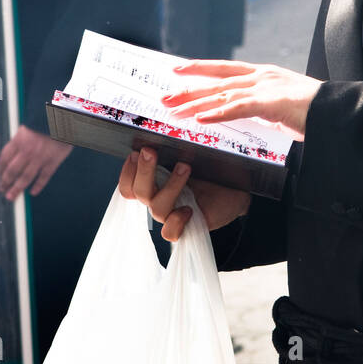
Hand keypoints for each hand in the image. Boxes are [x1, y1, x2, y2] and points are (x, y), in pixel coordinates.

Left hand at [0, 125, 71, 200]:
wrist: (63, 118)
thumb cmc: (44, 122)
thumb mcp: (27, 128)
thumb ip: (19, 142)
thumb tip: (10, 158)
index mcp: (19, 140)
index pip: (4, 159)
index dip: (0, 170)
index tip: (0, 177)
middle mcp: (27, 151)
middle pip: (12, 171)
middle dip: (6, 182)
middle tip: (3, 190)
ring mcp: (40, 157)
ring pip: (25, 177)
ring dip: (17, 188)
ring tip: (11, 196)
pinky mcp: (53, 161)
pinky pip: (43, 177)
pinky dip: (38, 186)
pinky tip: (33, 192)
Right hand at [119, 148, 249, 241]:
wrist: (235, 190)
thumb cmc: (210, 171)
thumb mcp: (192, 156)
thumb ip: (175, 150)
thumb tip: (162, 131)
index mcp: (154, 183)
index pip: (128, 185)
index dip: (127, 171)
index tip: (135, 151)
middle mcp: (158, 199)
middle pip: (137, 192)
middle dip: (143, 170)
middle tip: (150, 151)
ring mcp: (170, 214)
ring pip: (156, 208)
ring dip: (170, 185)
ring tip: (185, 167)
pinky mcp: (185, 227)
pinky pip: (169, 232)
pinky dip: (176, 220)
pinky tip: (188, 209)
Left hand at [163, 59, 320, 139]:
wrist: (340, 111)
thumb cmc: (315, 112)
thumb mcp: (283, 105)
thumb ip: (263, 107)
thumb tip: (246, 114)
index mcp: (264, 75)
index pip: (225, 69)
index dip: (200, 68)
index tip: (178, 69)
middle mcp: (262, 76)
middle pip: (217, 82)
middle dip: (189, 89)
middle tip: (164, 96)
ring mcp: (267, 88)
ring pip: (223, 95)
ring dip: (196, 104)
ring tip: (173, 112)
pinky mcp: (273, 103)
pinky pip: (239, 109)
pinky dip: (218, 114)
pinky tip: (200, 120)